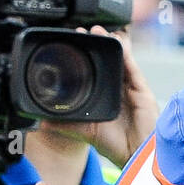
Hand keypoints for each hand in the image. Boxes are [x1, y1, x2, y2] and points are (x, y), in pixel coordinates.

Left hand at [59, 29, 160, 167]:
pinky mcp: (142, 89)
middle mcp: (119, 90)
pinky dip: (126, 53)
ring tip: (98, 30)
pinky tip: (117, 42)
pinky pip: (133, 67)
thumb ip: (65, 124)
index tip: (73, 44)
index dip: (86, 58)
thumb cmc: (115, 145)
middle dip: (97, 45)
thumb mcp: (84, 131)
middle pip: (109, 61)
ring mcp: (131, 88)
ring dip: (111, 43)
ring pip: (121, 60)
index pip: (96, 73)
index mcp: (106, 97)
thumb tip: (41, 120)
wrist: (135, 153)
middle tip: (83, 32)